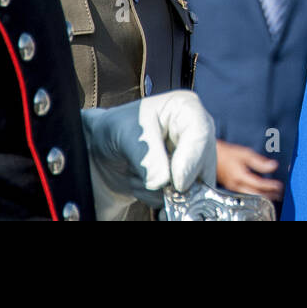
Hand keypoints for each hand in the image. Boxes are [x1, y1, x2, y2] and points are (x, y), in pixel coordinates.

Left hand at [81, 90, 215, 218]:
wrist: (104, 150)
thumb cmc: (116, 129)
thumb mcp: (125, 134)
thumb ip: (146, 157)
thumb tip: (163, 181)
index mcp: (186, 108)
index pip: (201, 135)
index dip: (190, 161)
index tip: (176, 182)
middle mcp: (197, 132)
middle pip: (202, 165)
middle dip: (169, 180)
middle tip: (143, 176)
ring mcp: (195, 157)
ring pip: (193, 187)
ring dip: (160, 190)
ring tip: (138, 174)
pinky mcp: (189, 179)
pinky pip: (184, 199)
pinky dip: (159, 198)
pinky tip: (144, 183)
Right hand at [215, 140, 283, 202]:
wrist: (211, 155)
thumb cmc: (228, 152)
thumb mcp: (245, 153)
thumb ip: (259, 162)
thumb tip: (273, 166)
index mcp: (240, 176)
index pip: (259, 184)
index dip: (271, 186)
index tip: (280, 185)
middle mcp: (236, 185)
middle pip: (256, 194)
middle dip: (268, 195)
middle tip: (279, 194)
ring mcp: (233, 187)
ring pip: (250, 196)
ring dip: (263, 196)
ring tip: (273, 196)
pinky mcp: (231, 187)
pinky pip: (245, 194)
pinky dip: (255, 194)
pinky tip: (260, 192)